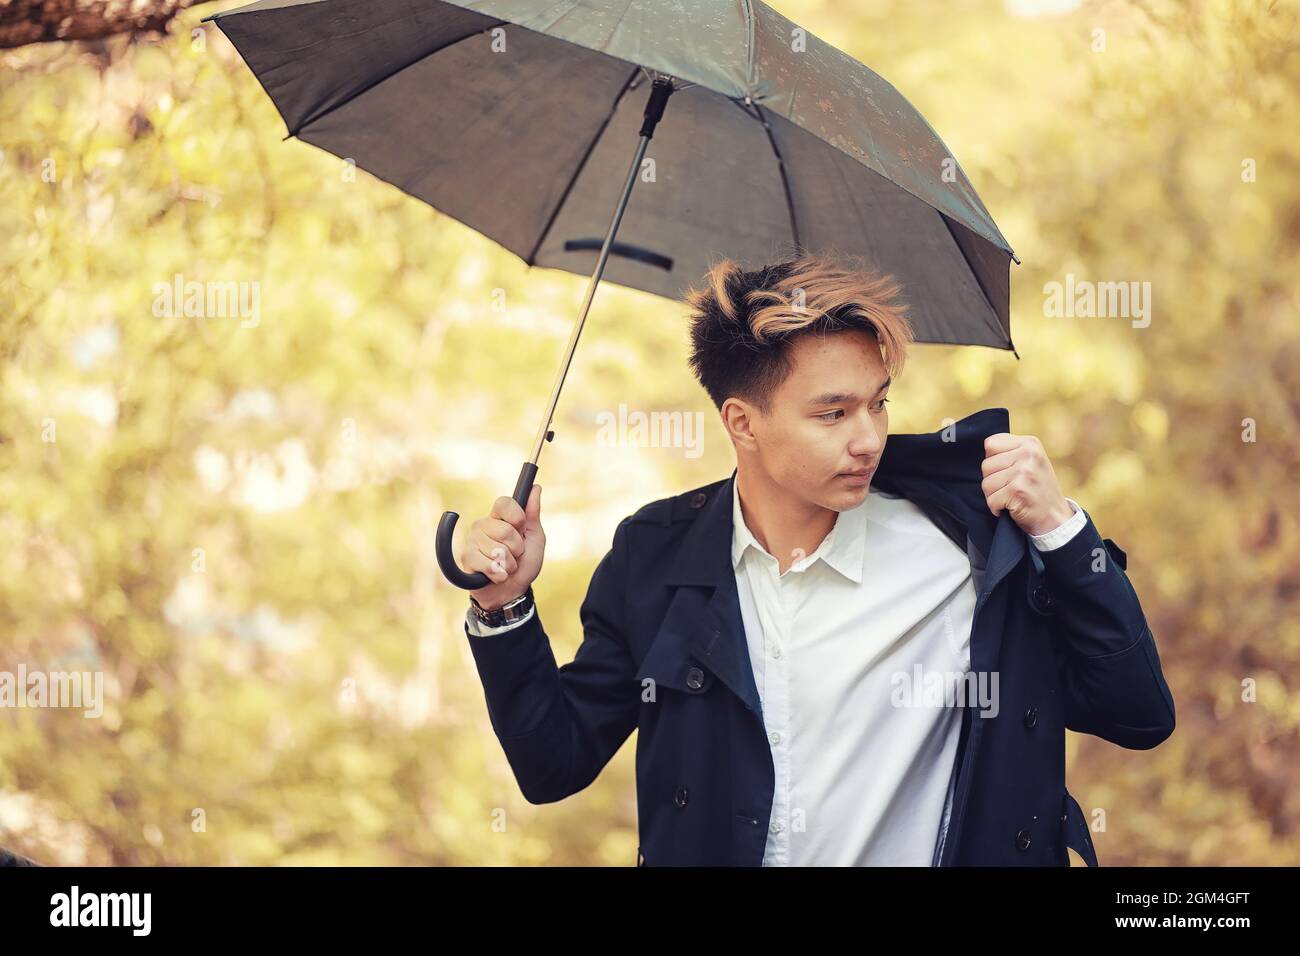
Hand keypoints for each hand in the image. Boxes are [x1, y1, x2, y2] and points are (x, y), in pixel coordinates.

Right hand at [463, 485, 545, 609]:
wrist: (512, 592)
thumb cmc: (525, 564)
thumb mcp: (535, 538)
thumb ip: (533, 514)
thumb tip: (536, 487)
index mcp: (499, 517)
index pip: (504, 503)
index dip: (517, 517)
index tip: (521, 529)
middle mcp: (483, 525)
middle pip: (506, 530)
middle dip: (517, 548)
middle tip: (514, 554)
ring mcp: (472, 541)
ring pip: (498, 550)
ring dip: (509, 564)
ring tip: (505, 567)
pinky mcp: (466, 558)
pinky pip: (488, 564)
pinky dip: (499, 574)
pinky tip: (496, 576)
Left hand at [981, 433, 1074, 535]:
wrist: (1056, 516)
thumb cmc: (1038, 490)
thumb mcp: (1031, 461)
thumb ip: (1011, 452)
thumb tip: (986, 452)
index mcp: (1030, 443)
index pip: (990, 444)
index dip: (992, 461)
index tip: (1006, 472)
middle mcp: (1028, 454)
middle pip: (986, 465)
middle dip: (992, 481)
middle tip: (1010, 488)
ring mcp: (1024, 472)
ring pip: (986, 483)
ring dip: (994, 496)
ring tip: (1011, 497)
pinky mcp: (1018, 490)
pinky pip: (991, 500)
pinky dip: (996, 508)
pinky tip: (1011, 507)